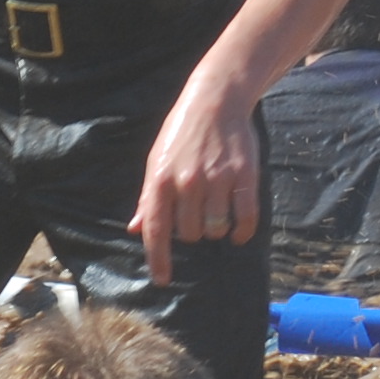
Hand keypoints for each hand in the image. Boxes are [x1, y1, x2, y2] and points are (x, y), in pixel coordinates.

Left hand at [128, 65, 264, 286]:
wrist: (216, 98)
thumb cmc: (181, 132)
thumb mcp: (156, 160)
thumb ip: (149, 198)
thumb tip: (135, 229)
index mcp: (160, 179)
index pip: (156, 230)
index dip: (159, 260)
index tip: (163, 280)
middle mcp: (187, 182)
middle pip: (189, 234)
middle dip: (192, 233)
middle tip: (196, 215)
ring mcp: (217, 179)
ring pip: (215, 229)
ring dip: (216, 230)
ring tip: (216, 213)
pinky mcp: (244, 175)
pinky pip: (245, 218)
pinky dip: (242, 232)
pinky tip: (238, 232)